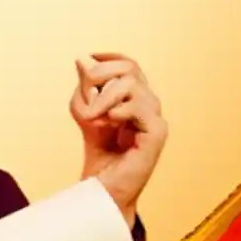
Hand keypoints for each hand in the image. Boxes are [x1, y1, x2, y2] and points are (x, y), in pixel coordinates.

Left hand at [70, 53, 167, 228]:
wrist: (102, 184)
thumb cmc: (98, 149)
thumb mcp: (84, 111)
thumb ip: (85, 86)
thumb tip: (82, 59)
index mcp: (135, 96)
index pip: (129, 63)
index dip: (109, 56)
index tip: (87, 57)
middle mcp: (149, 103)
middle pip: (129, 68)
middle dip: (100, 76)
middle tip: (86, 98)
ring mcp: (155, 117)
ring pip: (131, 85)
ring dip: (103, 98)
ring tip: (93, 118)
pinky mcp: (157, 133)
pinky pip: (138, 106)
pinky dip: (117, 110)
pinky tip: (108, 121)